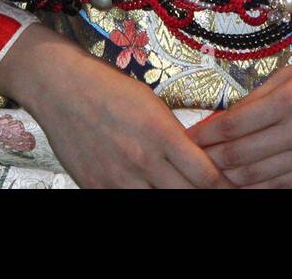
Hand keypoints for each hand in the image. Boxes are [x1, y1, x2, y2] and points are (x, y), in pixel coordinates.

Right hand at [0, 25, 233, 188]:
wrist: (61, 87)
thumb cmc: (110, 89)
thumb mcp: (153, 104)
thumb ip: (176, 137)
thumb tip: (201, 164)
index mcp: (161, 132)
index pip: (206, 177)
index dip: (223, 186)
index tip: (230, 186)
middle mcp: (142, 159)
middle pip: (188, 196)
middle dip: (202, 196)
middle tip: (208, 191)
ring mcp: (117, 178)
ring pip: (159, 204)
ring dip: (174, 198)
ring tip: (178, 189)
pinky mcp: (96, 188)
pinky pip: (127, 204)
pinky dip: (143, 199)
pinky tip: (149, 189)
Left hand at [185, 46, 291, 188]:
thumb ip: (258, 96)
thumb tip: (227, 116)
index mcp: (289, 100)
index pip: (233, 125)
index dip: (205, 134)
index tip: (189, 135)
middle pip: (240, 157)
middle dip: (211, 159)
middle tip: (193, 157)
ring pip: (258, 178)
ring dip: (230, 178)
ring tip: (212, 173)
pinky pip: (283, 186)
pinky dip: (258, 187)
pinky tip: (243, 182)